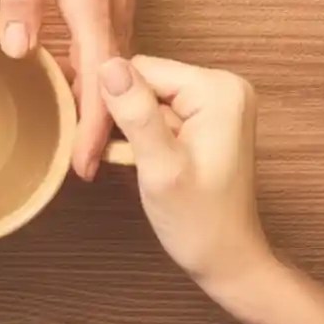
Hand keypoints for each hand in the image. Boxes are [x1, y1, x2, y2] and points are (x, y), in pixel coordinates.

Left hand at [0, 0, 136, 179]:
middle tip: (79, 170)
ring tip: (82, 142)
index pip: (100, 77)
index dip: (95, 125)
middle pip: (116, 80)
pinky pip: (113, 44)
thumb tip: (20, 50)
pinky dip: (103, 74)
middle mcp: (115, 4)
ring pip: (118, 64)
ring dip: (105, 103)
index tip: (84, 165)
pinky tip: (82, 86)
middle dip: (103, 127)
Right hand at [98, 56, 272, 287]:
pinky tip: (133, 161)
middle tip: (102, 154)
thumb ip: (135, 113)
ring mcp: (216, 103)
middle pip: (145, 80)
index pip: (141, 69)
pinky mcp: (207, 120)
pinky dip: (142, 136)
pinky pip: (160, 113)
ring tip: (122, 162)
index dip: (113, 102)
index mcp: (217, 90)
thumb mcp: (160, 167)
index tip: (96, 139)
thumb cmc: (199, 222)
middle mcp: (222, 87)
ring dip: (128, 129)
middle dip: (120, 116)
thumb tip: (107, 63)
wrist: (228, 260)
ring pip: (147, 98)